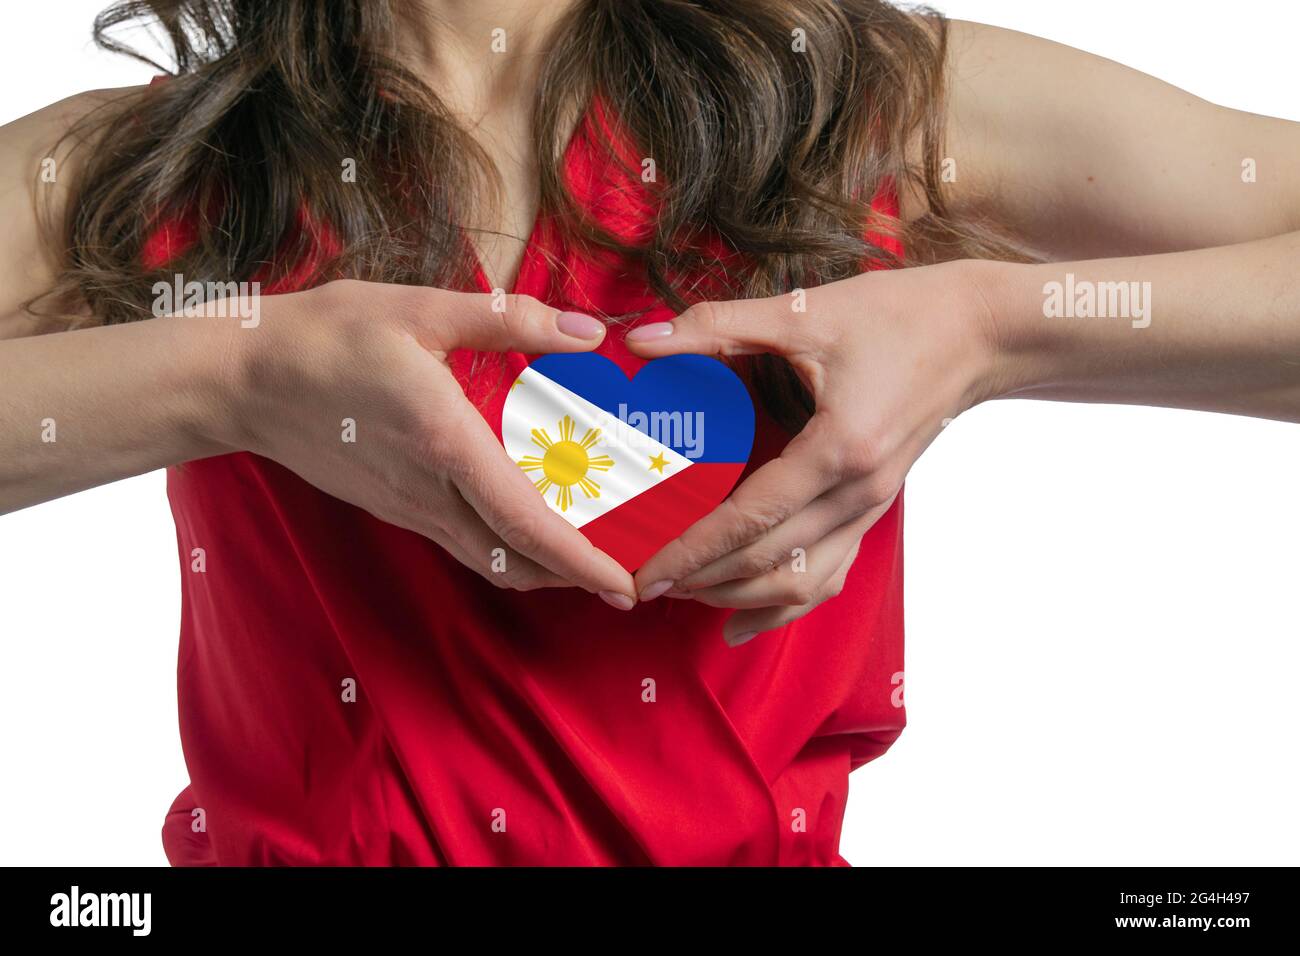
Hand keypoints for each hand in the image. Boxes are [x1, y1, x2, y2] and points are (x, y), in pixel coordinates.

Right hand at [219, 279, 636, 606]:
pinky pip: (463, 543)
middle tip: (627, 575)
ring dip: (542, 569)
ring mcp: (407, 507)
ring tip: (590, 556)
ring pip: (488, 560)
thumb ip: (508, 320)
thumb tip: (585, 333)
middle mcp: (429, 491)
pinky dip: (507, 549)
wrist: (240, 379)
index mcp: (446, 443)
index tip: (624, 585)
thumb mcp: (419, 309)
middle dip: (575, 578)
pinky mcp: (394, 507)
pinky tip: (528, 524)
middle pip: (515, 560)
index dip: (581, 561)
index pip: (526, 522)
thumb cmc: (326, 337)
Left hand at [625, 260, 1006, 641]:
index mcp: (840, 449)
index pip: (750, 519)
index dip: (693, 550)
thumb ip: (718, 326)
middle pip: (770, 561)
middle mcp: (859, 493)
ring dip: (740, 596)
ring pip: (801, 581)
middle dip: (702, 580)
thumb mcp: (804, 313)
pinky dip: (785, 603)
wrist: (981, 332)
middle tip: (646, 583)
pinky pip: (829, 573)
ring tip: (686, 593)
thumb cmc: (898, 316)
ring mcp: (872, 508)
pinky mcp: (875, 509)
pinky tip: (743, 621)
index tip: (646, 571)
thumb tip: (644, 339)